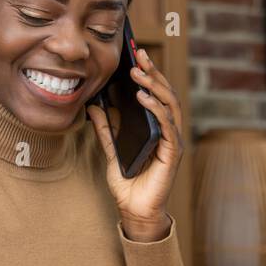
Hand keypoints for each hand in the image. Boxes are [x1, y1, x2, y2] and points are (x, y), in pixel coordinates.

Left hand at [86, 45, 183, 239]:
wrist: (134, 210)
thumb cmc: (128, 183)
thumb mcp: (111, 150)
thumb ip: (106, 128)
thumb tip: (93, 105)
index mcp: (157, 128)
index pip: (156, 94)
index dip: (148, 74)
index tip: (136, 55)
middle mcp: (169, 131)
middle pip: (165, 94)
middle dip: (153, 73)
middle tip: (139, 55)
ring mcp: (172, 141)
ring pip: (170, 105)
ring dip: (155, 86)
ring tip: (138, 73)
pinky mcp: (172, 152)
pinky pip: (167, 125)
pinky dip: (157, 108)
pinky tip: (143, 97)